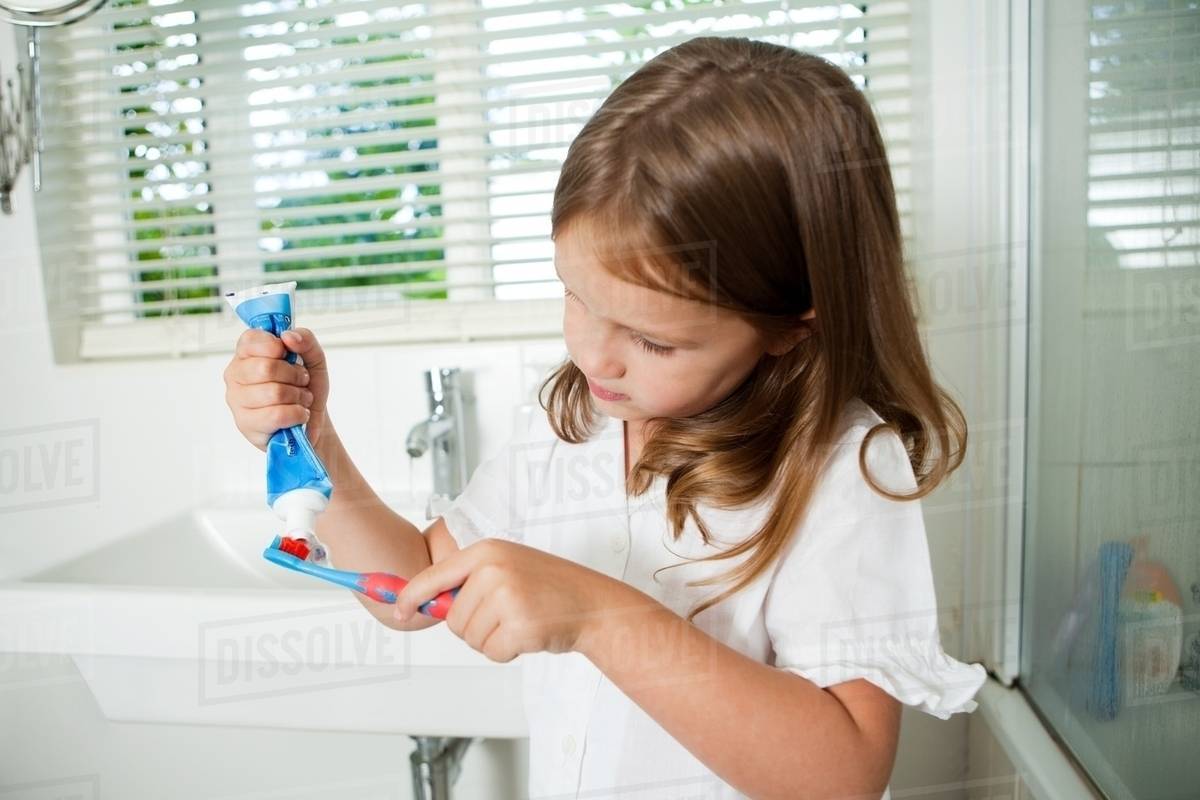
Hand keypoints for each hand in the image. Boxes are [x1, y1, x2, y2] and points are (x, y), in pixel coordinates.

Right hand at [223, 327, 329, 450]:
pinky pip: (277, 415)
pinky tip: (298, 414)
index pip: (252, 339)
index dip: (278, 347)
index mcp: (246, 353)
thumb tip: (288, 336)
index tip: (288, 355)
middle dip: (294, 375)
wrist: (312, 421)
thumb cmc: (306, 388)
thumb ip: (306, 339)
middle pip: (266, 368)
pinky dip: (297, 414)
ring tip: (300, 398)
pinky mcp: (246, 424)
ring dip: (298, 396)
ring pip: (274, 393)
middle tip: (301, 381)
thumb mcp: (313, 358)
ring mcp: (237, 400)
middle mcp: (235, 374)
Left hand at [392, 539, 626, 661]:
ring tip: (519, 621)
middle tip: (505, 615)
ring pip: (470, 638)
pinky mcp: (518, 626)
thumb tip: (426, 603)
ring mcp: (506, 597)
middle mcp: (493, 570)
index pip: (433, 577)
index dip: (409, 597)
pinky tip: (527, 634)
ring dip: (491, 639)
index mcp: (486, 552)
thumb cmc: (549, 587)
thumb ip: (469, 580)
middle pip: (453, 618)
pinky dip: (506, 652)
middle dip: (473, 626)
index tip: (397, 610)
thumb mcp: (508, 567)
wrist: (592, 603)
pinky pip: (491, 652)